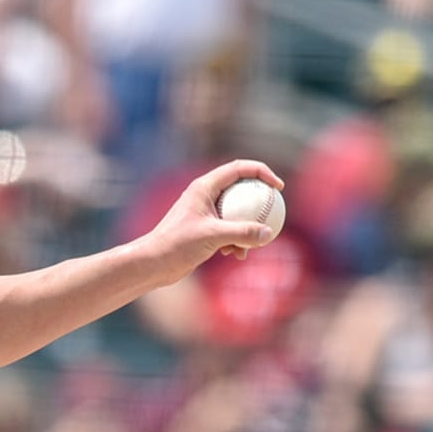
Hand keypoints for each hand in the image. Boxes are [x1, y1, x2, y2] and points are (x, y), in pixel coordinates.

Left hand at [141, 159, 284, 283]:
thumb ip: (242, 233)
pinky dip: (238, 240)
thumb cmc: (177, 244)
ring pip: (238, 212)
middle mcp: (205, 196)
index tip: (279, 188)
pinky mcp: (205, 230)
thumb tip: (268, 233)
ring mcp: (205, 213)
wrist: (154, 263)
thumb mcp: (213, 236)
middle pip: (241, 189)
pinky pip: (230, 229)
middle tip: (275, 213)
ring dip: (248, 227)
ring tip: (249, 245)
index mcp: (204, 187)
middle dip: (259, 202)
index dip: (262, 172)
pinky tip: (237, 255)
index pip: (239, 168)